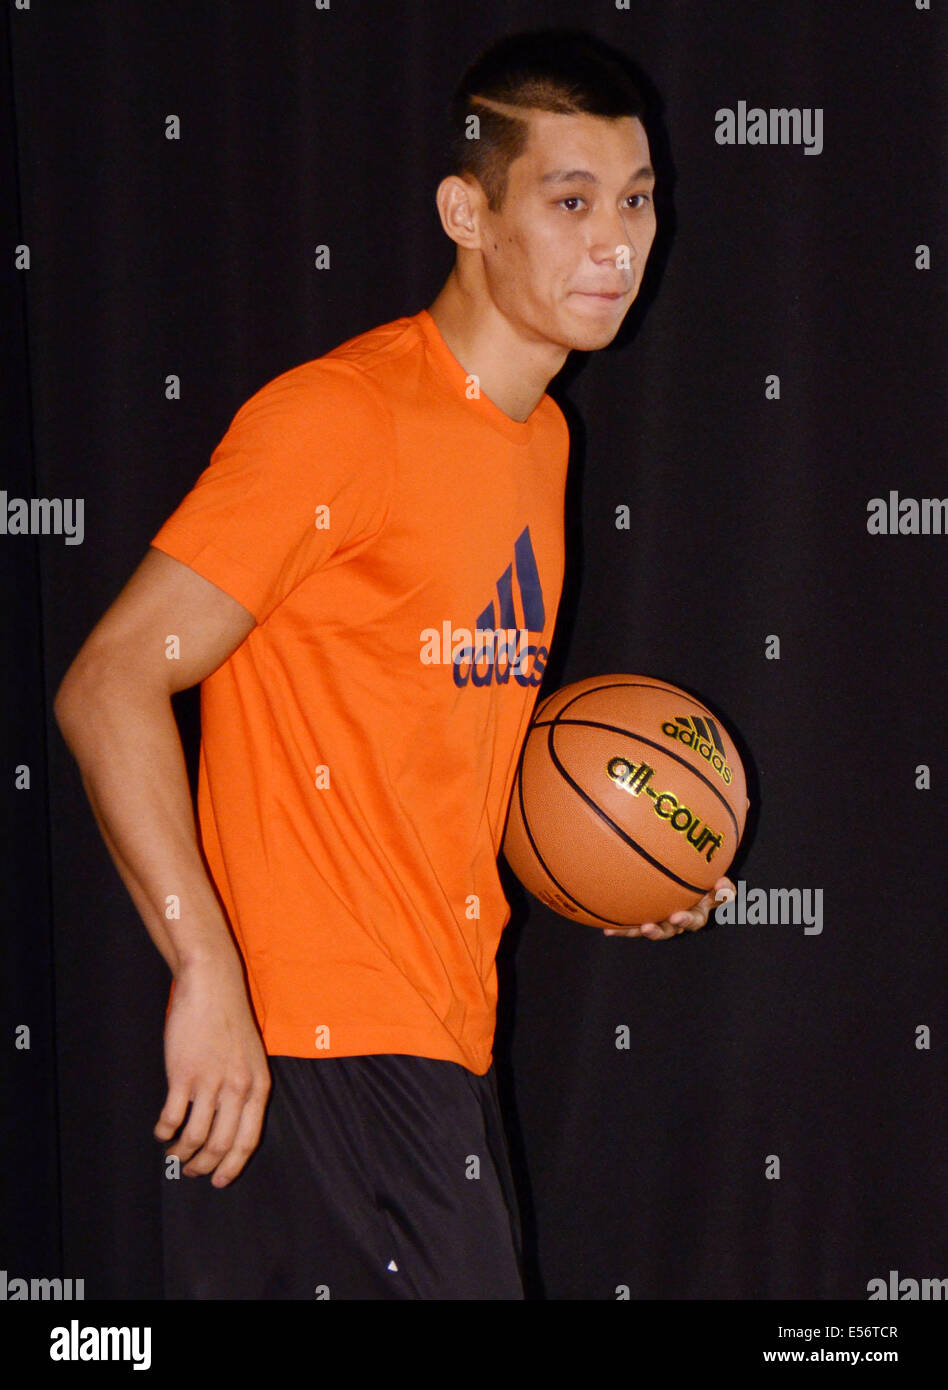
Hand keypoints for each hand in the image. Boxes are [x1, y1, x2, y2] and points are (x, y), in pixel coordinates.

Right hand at [153, 955, 271, 1187]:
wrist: (213, 986)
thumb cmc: (230, 1021)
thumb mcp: (252, 1057)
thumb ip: (245, 1089)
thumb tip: (232, 1126)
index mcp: (258, 1085)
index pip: (248, 1140)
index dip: (232, 1166)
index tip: (220, 1180)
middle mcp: (238, 1087)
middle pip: (221, 1144)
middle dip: (204, 1165)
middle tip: (192, 1171)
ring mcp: (210, 1081)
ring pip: (196, 1136)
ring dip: (182, 1151)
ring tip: (174, 1152)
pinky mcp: (183, 1074)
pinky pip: (172, 1116)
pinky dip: (164, 1130)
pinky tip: (161, 1131)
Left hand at [603, 797, 747, 940]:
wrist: (659, 877)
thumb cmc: (689, 856)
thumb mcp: (703, 840)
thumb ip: (720, 824)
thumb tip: (745, 801)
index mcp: (707, 892)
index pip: (723, 893)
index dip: (724, 891)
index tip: (719, 882)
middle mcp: (691, 907)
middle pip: (695, 919)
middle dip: (688, 919)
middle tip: (678, 915)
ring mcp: (669, 917)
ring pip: (667, 929)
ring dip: (657, 930)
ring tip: (646, 927)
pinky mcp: (646, 920)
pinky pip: (634, 928)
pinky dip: (623, 930)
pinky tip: (607, 931)